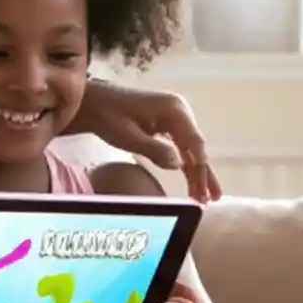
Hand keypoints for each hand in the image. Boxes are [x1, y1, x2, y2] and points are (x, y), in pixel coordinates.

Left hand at [71, 80, 222, 202]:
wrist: (92, 102)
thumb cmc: (107, 116)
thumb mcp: (128, 136)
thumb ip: (154, 150)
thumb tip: (179, 165)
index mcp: (173, 108)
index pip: (194, 142)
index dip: (200, 167)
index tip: (204, 188)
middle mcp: (179, 110)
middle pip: (196, 147)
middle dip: (202, 174)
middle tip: (210, 199)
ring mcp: (175, 117)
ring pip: (190, 149)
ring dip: (196, 172)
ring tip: (206, 198)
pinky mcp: (167, 124)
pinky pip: (181, 147)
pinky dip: (185, 164)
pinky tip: (193, 182)